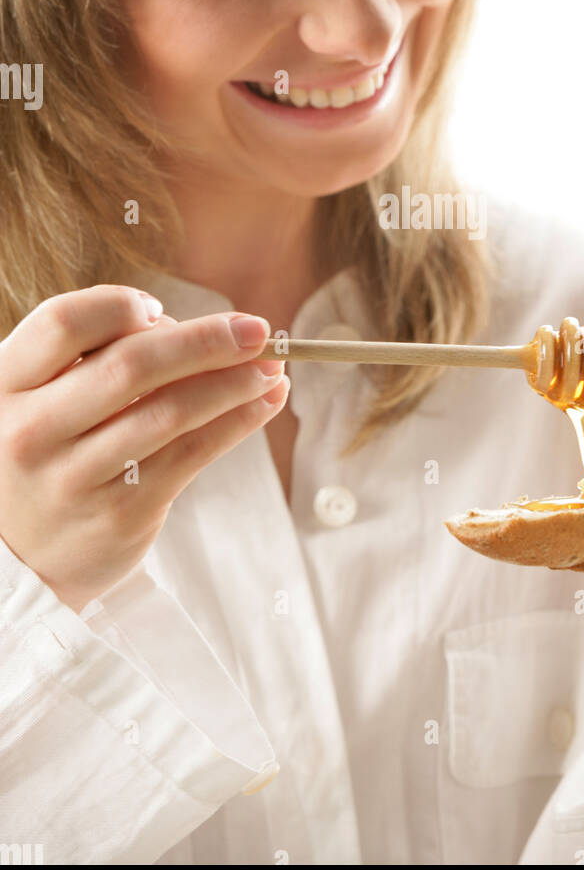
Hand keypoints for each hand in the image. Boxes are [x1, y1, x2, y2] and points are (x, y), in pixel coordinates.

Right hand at [0, 284, 288, 612]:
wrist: (16, 563)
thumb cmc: (42, 455)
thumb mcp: (36, 401)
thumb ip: (90, 359)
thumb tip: (193, 330)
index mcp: (5, 385)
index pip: (63, 323)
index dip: (117, 306)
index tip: (157, 308)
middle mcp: (33, 429)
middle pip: (131, 364)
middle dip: (206, 340)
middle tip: (255, 330)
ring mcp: (77, 475)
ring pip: (171, 411)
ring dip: (234, 382)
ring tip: (270, 366)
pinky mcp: (121, 512)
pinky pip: (192, 454)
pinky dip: (238, 421)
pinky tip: (264, 401)